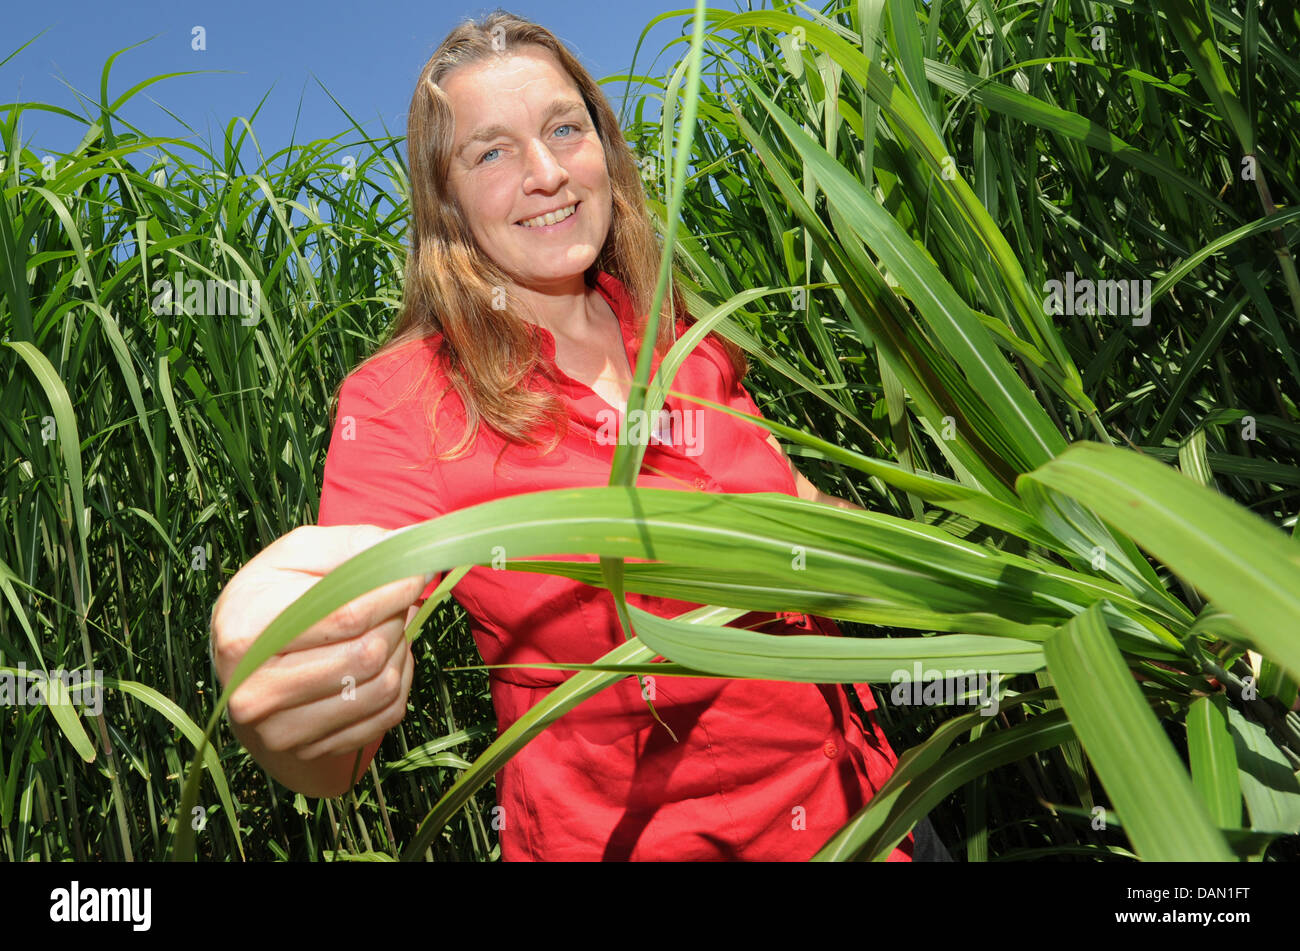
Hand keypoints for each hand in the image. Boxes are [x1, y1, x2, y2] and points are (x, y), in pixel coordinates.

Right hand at [209, 525, 430, 785]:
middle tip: (398, 600)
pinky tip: (385, 660)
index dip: (394, 591)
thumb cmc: (272, 600)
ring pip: (381, 688)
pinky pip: (385, 715)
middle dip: (397, 620)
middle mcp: (255, 690)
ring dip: (401, 650)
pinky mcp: (310, 749)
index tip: (417, 572)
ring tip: (391, 626)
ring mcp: (280, 729)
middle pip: (367, 655)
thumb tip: (405, 544)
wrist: (243, 667)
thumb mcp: (295, 556)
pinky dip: (399, 682)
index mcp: (246, 633)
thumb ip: (348, 544)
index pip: (345, 615)